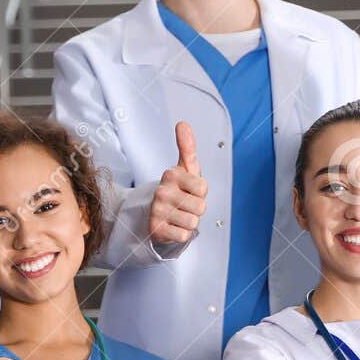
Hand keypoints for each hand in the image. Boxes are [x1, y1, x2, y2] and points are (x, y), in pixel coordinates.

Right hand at [147, 122, 206, 245]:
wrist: (156, 214)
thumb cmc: (177, 190)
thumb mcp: (185, 169)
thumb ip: (187, 147)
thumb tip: (182, 124)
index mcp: (171, 174)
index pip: (203, 187)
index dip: (200, 192)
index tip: (190, 191)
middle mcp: (162, 191)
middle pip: (201, 207)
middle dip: (196, 209)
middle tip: (184, 205)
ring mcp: (158, 211)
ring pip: (193, 222)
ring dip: (189, 222)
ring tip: (178, 216)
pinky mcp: (156, 229)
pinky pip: (184, 235)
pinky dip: (182, 234)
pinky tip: (173, 226)